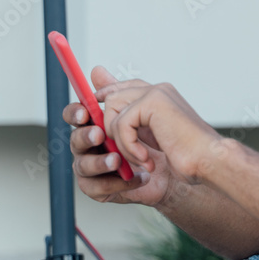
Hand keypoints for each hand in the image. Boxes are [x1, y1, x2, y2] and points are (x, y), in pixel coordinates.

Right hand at [64, 66, 169, 205]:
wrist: (183, 166)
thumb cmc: (159, 138)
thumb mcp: (143, 109)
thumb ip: (118, 92)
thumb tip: (97, 70)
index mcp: (97, 123)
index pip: (77, 115)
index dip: (75, 113)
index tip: (86, 112)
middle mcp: (92, 145)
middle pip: (75, 139)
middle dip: (85, 137)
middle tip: (100, 136)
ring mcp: (95, 168)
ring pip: (82, 165)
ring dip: (100, 162)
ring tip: (119, 161)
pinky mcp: (103, 189)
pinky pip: (97, 188)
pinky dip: (119, 183)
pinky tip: (139, 177)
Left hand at [95, 72, 223, 184]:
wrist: (209, 161)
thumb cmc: (189, 154)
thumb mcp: (153, 137)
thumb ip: (134, 123)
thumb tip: (114, 116)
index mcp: (162, 96)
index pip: (125, 87)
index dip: (108, 98)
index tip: (100, 113)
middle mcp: (159, 90)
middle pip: (112, 96)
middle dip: (109, 126)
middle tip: (124, 151)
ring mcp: (156, 93)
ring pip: (113, 110)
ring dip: (121, 142)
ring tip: (141, 158)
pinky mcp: (153, 102)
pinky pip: (121, 123)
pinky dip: (129, 147)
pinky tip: (147, 158)